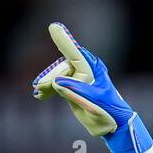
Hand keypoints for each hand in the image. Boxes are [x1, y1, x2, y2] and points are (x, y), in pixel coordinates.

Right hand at [31, 22, 152, 152]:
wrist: (113, 126)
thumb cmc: (108, 112)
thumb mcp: (93, 103)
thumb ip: (75, 91)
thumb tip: (57, 83)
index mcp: (92, 70)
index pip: (74, 54)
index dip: (63, 41)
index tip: (54, 26)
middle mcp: (85, 71)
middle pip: (62, 69)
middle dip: (50, 77)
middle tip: (39, 88)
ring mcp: (78, 78)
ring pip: (57, 76)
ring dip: (47, 84)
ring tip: (39, 93)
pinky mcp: (73, 87)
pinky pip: (57, 85)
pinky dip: (49, 89)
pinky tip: (41, 95)